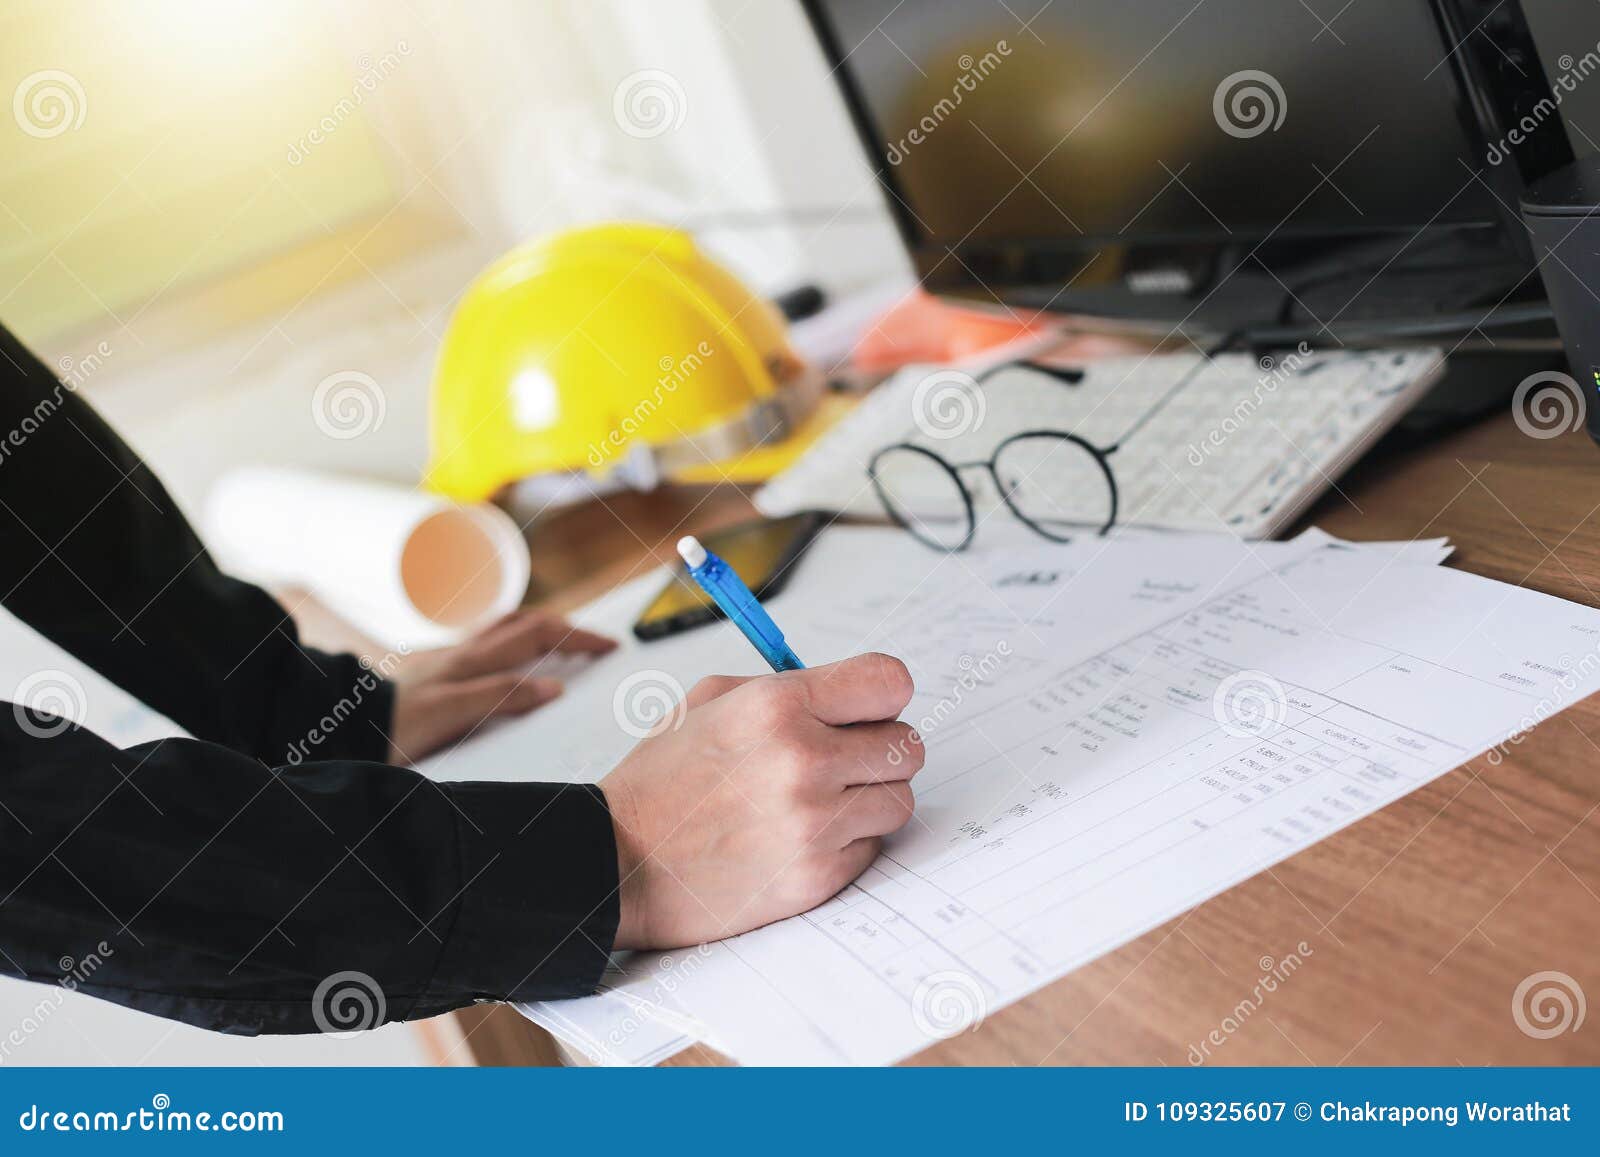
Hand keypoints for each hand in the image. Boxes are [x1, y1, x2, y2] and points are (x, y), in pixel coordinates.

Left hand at [386, 609, 615, 762]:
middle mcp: (462, 652)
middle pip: (525, 623)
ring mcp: (446, 658)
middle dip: (566, 626)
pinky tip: (504, 654)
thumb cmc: (392, 725)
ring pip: (501, 628)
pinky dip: (506, 640)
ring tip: (558, 635)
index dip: (578, 639)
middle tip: (594, 640)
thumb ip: (501, 696)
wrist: (343, 723)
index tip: (608, 646)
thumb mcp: (451, 714)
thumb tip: (552, 686)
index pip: (539, 636)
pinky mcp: (432, 669)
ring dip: (536, 625)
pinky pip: (481, 644)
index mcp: (473, 661)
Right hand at [601, 652, 922, 948]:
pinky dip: (849, 843)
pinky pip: (873, 848)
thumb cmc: (661, 782)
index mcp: (778, 706)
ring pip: (899, 799)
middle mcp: (803, 761)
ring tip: (820, 801)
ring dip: (869, 799)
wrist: (619, 862)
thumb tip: (849, 691)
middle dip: (878, 749)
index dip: (884, 695)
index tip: (869, 708)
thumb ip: (787, 688)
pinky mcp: (817, 877)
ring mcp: (814, 824)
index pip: (890, 681)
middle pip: (907, 744)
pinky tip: (803, 837)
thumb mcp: (708, 701)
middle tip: (843, 759)